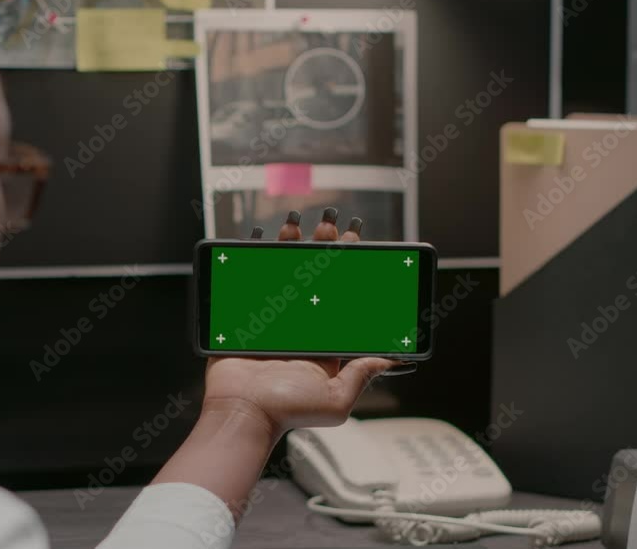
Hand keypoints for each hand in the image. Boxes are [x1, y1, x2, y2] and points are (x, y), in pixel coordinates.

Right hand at [202, 209, 401, 440]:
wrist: (244, 412)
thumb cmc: (286, 411)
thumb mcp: (337, 398)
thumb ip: (363, 374)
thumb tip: (392, 357)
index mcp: (323, 344)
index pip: (342, 296)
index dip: (350, 268)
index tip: (355, 244)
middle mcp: (299, 329)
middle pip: (314, 278)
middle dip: (322, 248)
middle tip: (328, 225)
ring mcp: (271, 321)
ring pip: (283, 274)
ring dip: (290, 246)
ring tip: (296, 225)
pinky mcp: (245, 318)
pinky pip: (250, 281)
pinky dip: (252, 258)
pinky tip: (258, 238)